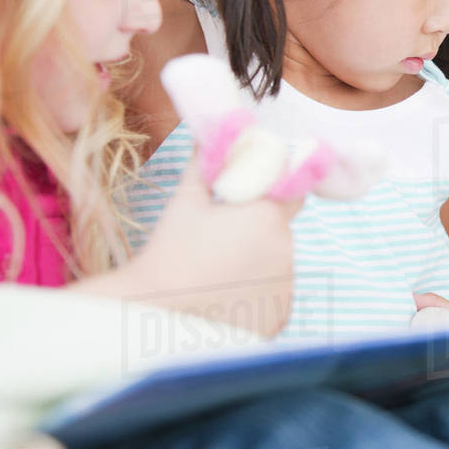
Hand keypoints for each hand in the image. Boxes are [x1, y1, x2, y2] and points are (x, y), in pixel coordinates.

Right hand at [128, 154, 301, 336]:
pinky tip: (224, 297)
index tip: (252, 197)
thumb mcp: (185, 202)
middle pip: (280, 230)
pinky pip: (274, 296)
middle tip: (218, 239)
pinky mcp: (280, 316)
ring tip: (215, 272)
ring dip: (257, 262)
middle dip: (257, 229)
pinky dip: (256, 294)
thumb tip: (213, 132)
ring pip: (276, 263)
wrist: (155, 314)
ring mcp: (285, 286)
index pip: (293, 191)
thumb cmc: (167, 254)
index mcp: (268, 216)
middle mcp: (287, 249)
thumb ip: (205, 162)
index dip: (275, 191)